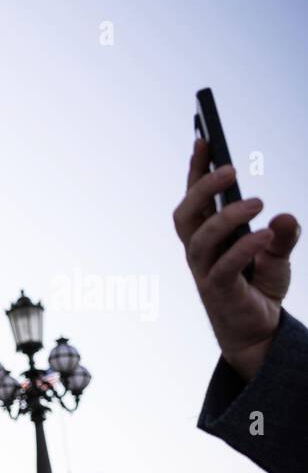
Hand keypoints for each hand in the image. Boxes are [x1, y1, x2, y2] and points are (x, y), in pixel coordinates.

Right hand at [173, 136, 299, 380]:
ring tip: (258, 201)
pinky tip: (266, 234)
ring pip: (201, 238)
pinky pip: (224, 266)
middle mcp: (198, 252)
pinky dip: (244, 248)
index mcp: (206, 237)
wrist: (257, 334)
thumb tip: (285, 217)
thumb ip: (283, 236)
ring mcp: (204, 272)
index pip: (195, 198)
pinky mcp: (218, 292)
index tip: (204, 138)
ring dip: (226, 216)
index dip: (196, 170)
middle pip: (187, 213)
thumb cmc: (258, 289)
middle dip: (202, 187)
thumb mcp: (278, 256)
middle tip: (231, 167)